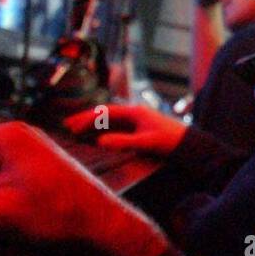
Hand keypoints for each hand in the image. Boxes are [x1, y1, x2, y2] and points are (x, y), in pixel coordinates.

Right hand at [63, 104, 187, 157]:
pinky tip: (94, 135)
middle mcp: (133, 113)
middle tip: (67, 124)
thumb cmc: (169, 141)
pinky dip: (102, 129)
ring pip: (109, 119)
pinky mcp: (138, 128)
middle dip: (86, 118)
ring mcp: (136, 119)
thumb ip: (124, 141)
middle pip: (105, 113)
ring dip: (93, 123)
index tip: (72, 125)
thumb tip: (100, 141)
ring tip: (75, 129)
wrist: (187, 143)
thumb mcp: (147, 142)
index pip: (106, 112)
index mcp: (134, 112)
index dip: (88, 118)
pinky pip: (116, 126)